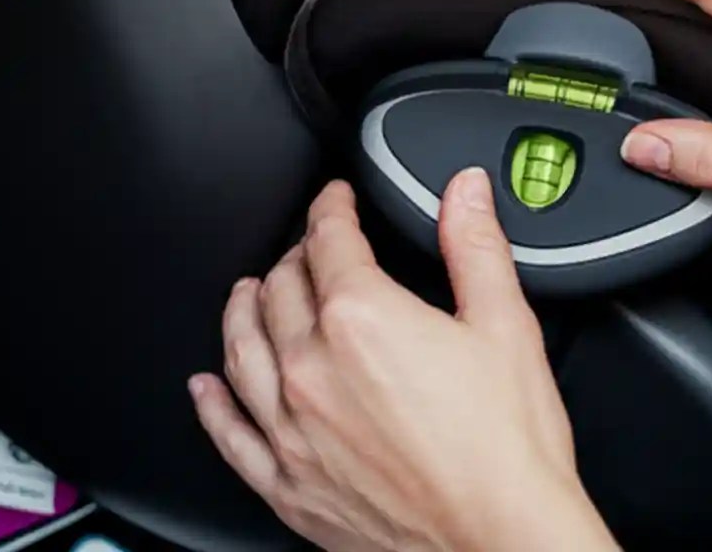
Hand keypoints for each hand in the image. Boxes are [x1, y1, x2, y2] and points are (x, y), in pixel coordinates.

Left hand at [187, 170, 617, 551]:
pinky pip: (231, 434)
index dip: (331, 209)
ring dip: (242, 313)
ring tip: (246, 295)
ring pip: (242, 351)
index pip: (329, 240)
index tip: (334, 201)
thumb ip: (476, 247)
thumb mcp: (505, 326)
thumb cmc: (506, 448)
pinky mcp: (289, 484)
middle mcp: (312, 368)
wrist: (501, 537)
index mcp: (362, 318)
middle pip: (280, 290)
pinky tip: (206, 390)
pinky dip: (213, 405)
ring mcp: (293, 430)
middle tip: (309, 249)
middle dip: (293, 257)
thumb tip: (464, 193)